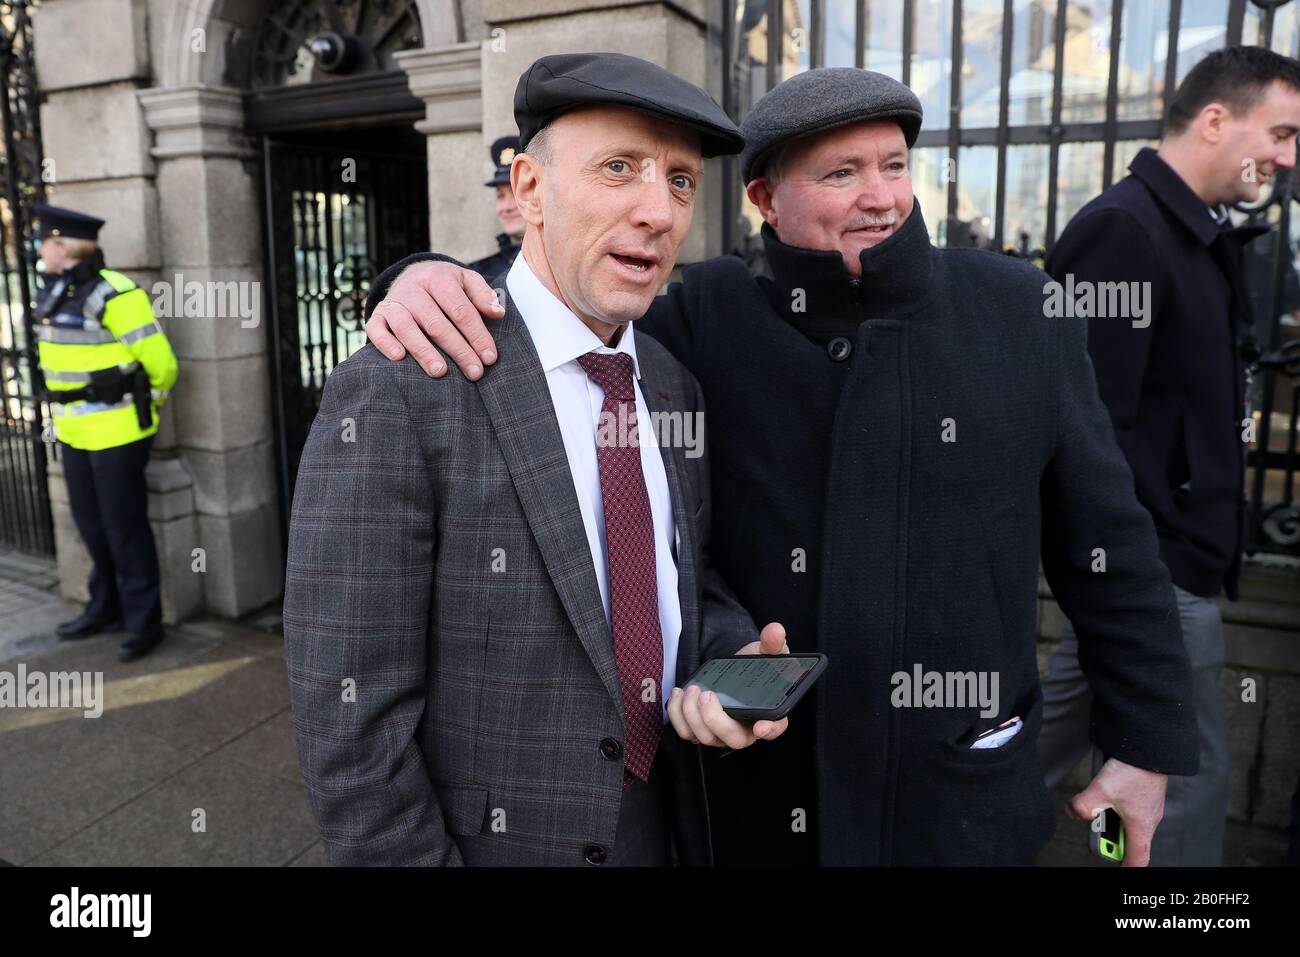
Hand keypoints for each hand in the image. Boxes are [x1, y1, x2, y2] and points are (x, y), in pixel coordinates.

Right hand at [365, 260, 504, 379]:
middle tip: (474, 373)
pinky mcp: (377, 315)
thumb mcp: (466, 281)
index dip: (477, 335)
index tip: (489, 358)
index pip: (460, 310)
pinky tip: (399, 358)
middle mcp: (413, 288)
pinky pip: (376, 329)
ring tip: (440, 372)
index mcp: (438, 277)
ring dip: (423, 351)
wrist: (411, 275)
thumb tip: (498, 313)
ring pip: (406, 327)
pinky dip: (385, 343)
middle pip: (436, 323)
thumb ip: (483, 295)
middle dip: (458, 350)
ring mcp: (393, 302)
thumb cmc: (446, 286)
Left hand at [666, 622, 789, 749]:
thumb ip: (772, 643)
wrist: (733, 669)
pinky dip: (678, 714)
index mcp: (770, 715)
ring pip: (705, 738)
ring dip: (693, 715)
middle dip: (715, 718)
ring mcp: (722, 733)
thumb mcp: (767, 652)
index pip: (775, 729)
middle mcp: (746, 730)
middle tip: (707, 694)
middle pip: (733, 739)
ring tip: (693, 689)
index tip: (761, 726)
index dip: (769, 730)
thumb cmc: (755, 666)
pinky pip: (687, 732)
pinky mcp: (701, 729)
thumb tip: (775, 631)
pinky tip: (680, 693)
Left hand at [1068, 756, 1166, 866]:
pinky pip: (1131, 808)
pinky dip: (1118, 806)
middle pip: (1130, 840)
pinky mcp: (1146, 794)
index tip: (1115, 865)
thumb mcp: (1101, 790)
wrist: (1150, 746)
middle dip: (1111, 837)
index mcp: (1141, 827)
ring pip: (1129, 823)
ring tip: (1101, 803)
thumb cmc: (1133, 771)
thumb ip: (1083, 806)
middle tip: (1097, 825)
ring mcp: (1149, 807)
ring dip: (1113, 819)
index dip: (1126, 866)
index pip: (1138, 859)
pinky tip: (1108, 791)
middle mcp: (1149, 820)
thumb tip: (1072, 813)